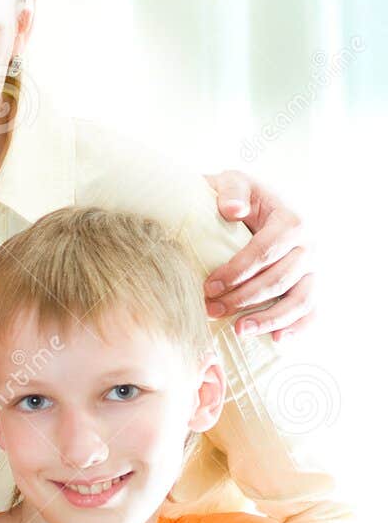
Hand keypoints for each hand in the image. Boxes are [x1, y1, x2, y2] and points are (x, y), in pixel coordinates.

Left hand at [203, 170, 314, 341]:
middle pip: (279, 279)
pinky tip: (277, 340)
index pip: (266, 250)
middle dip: (244, 299)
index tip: (209, 286)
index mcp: (291, 220)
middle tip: (211, 310)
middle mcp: (309, 245)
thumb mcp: (233, 182)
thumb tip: (233, 210)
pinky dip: (298, 328)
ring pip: (300, 300)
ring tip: (239, 331)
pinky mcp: (310, 285)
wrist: (253, 205)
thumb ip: (231, 191)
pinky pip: (311, 311)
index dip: (238, 271)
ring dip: (269, 319)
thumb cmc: (240, 197)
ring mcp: (312, 268)